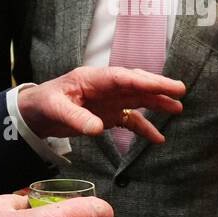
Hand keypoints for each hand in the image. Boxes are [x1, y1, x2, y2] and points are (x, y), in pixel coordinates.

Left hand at [17, 66, 185, 143]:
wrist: (37, 112)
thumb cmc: (45, 103)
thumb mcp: (56, 109)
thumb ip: (76, 118)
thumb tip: (97, 129)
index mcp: (94, 79)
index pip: (124, 78)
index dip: (145, 81)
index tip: (164, 85)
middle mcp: (106, 87)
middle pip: (136, 85)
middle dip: (158, 87)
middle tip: (180, 90)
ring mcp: (110, 100)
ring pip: (138, 100)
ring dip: (157, 104)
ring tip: (177, 108)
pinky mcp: (110, 114)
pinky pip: (131, 120)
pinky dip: (145, 128)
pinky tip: (158, 138)